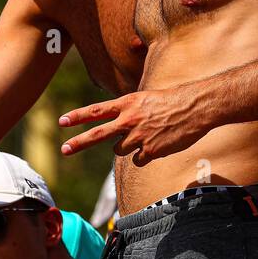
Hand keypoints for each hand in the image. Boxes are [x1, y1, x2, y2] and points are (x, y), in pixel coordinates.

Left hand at [58, 86, 210, 164]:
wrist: (195, 108)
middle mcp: (129, 120)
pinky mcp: (150, 151)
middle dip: (78, 142)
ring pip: (120, 150)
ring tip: (147, 136)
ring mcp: (138, 137)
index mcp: (127, 104)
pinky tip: (157, 146)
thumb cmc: (173, 101)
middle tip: (64, 149)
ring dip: (128, 147)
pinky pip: (138, 160)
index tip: (62, 121)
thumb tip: (119, 124)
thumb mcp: (146, 98)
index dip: (77, 116)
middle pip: (97, 134)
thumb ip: (129, 111)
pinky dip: (144, 157)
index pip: (96, 111)